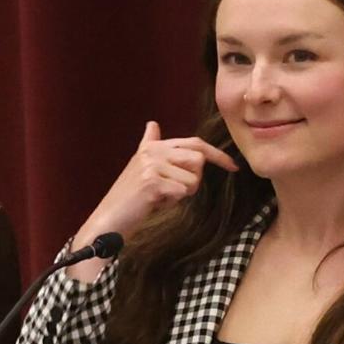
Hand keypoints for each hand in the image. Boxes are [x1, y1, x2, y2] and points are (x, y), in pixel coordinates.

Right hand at [73, 121, 238, 248]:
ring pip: (193, 179)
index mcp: (152, 146)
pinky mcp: (152, 182)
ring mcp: (151, 165)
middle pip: (199, 159)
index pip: (195, 143)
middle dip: (194, 179)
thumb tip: (152, 123)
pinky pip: (183, 192)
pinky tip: (156, 203)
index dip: (217, 154)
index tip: (234, 167)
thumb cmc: (132, 198)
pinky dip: (173, 202)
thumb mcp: (142, 168)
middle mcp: (152, 151)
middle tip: (174, 190)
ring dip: (183, 193)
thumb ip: (151, 145)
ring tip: (161, 197)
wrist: (109, 220)